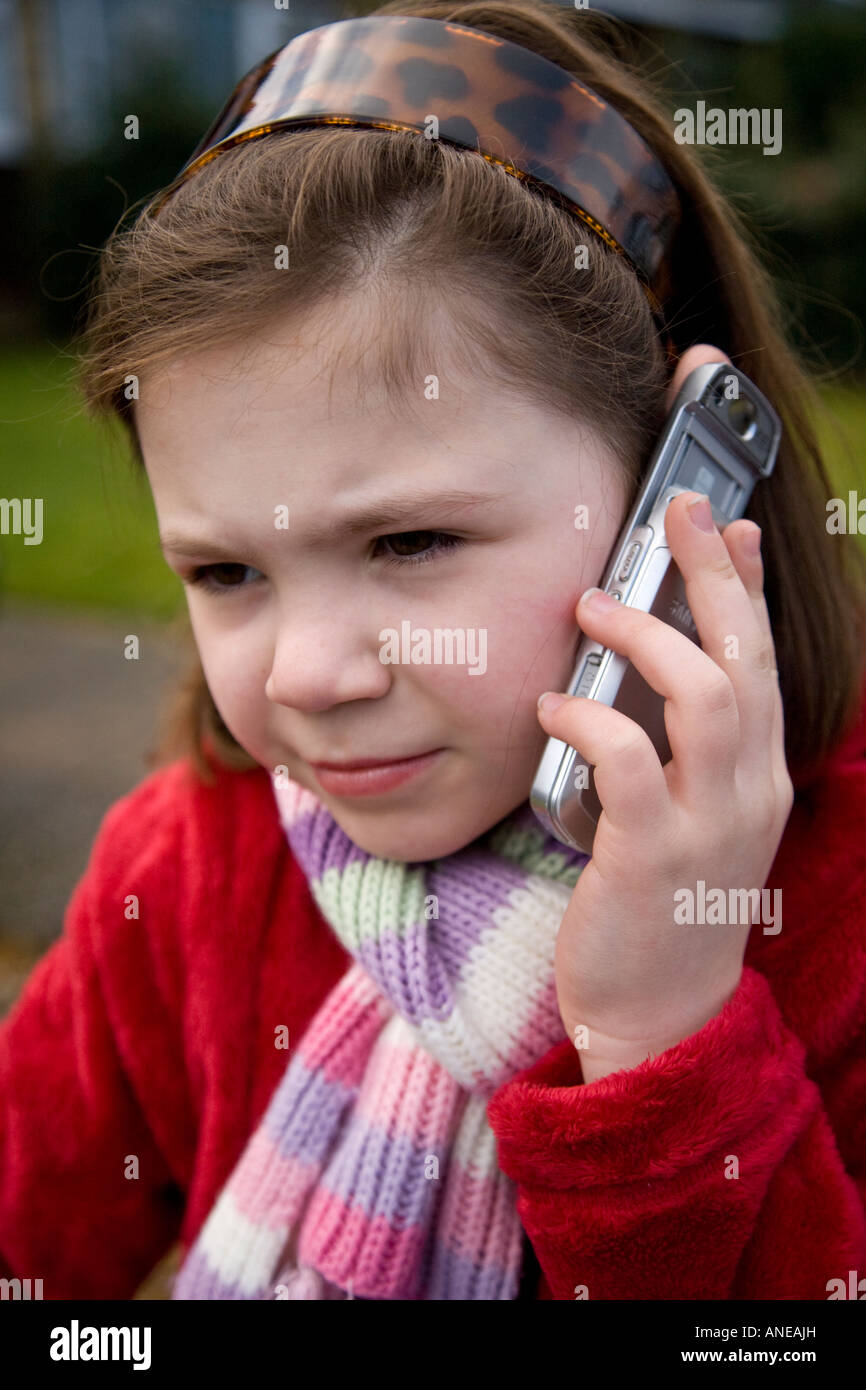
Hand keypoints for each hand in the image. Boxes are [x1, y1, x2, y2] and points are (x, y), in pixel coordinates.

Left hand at [537, 347, 794, 1082]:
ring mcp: (709, 826)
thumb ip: (683, 750)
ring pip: (707, 698)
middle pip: (747, 661)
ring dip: (649, 639)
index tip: (728, 525)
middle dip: (716, 577)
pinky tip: (553, 707)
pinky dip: (590, 721)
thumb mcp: (691, 819)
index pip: (764, 664)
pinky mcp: (651, 857)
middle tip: (676, 512)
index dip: (748, 589)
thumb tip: (650, 675)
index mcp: (760, 779)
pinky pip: (629, 763)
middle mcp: (750, 792)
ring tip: (592, 607)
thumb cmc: (662, 907)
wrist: (660, 1017)